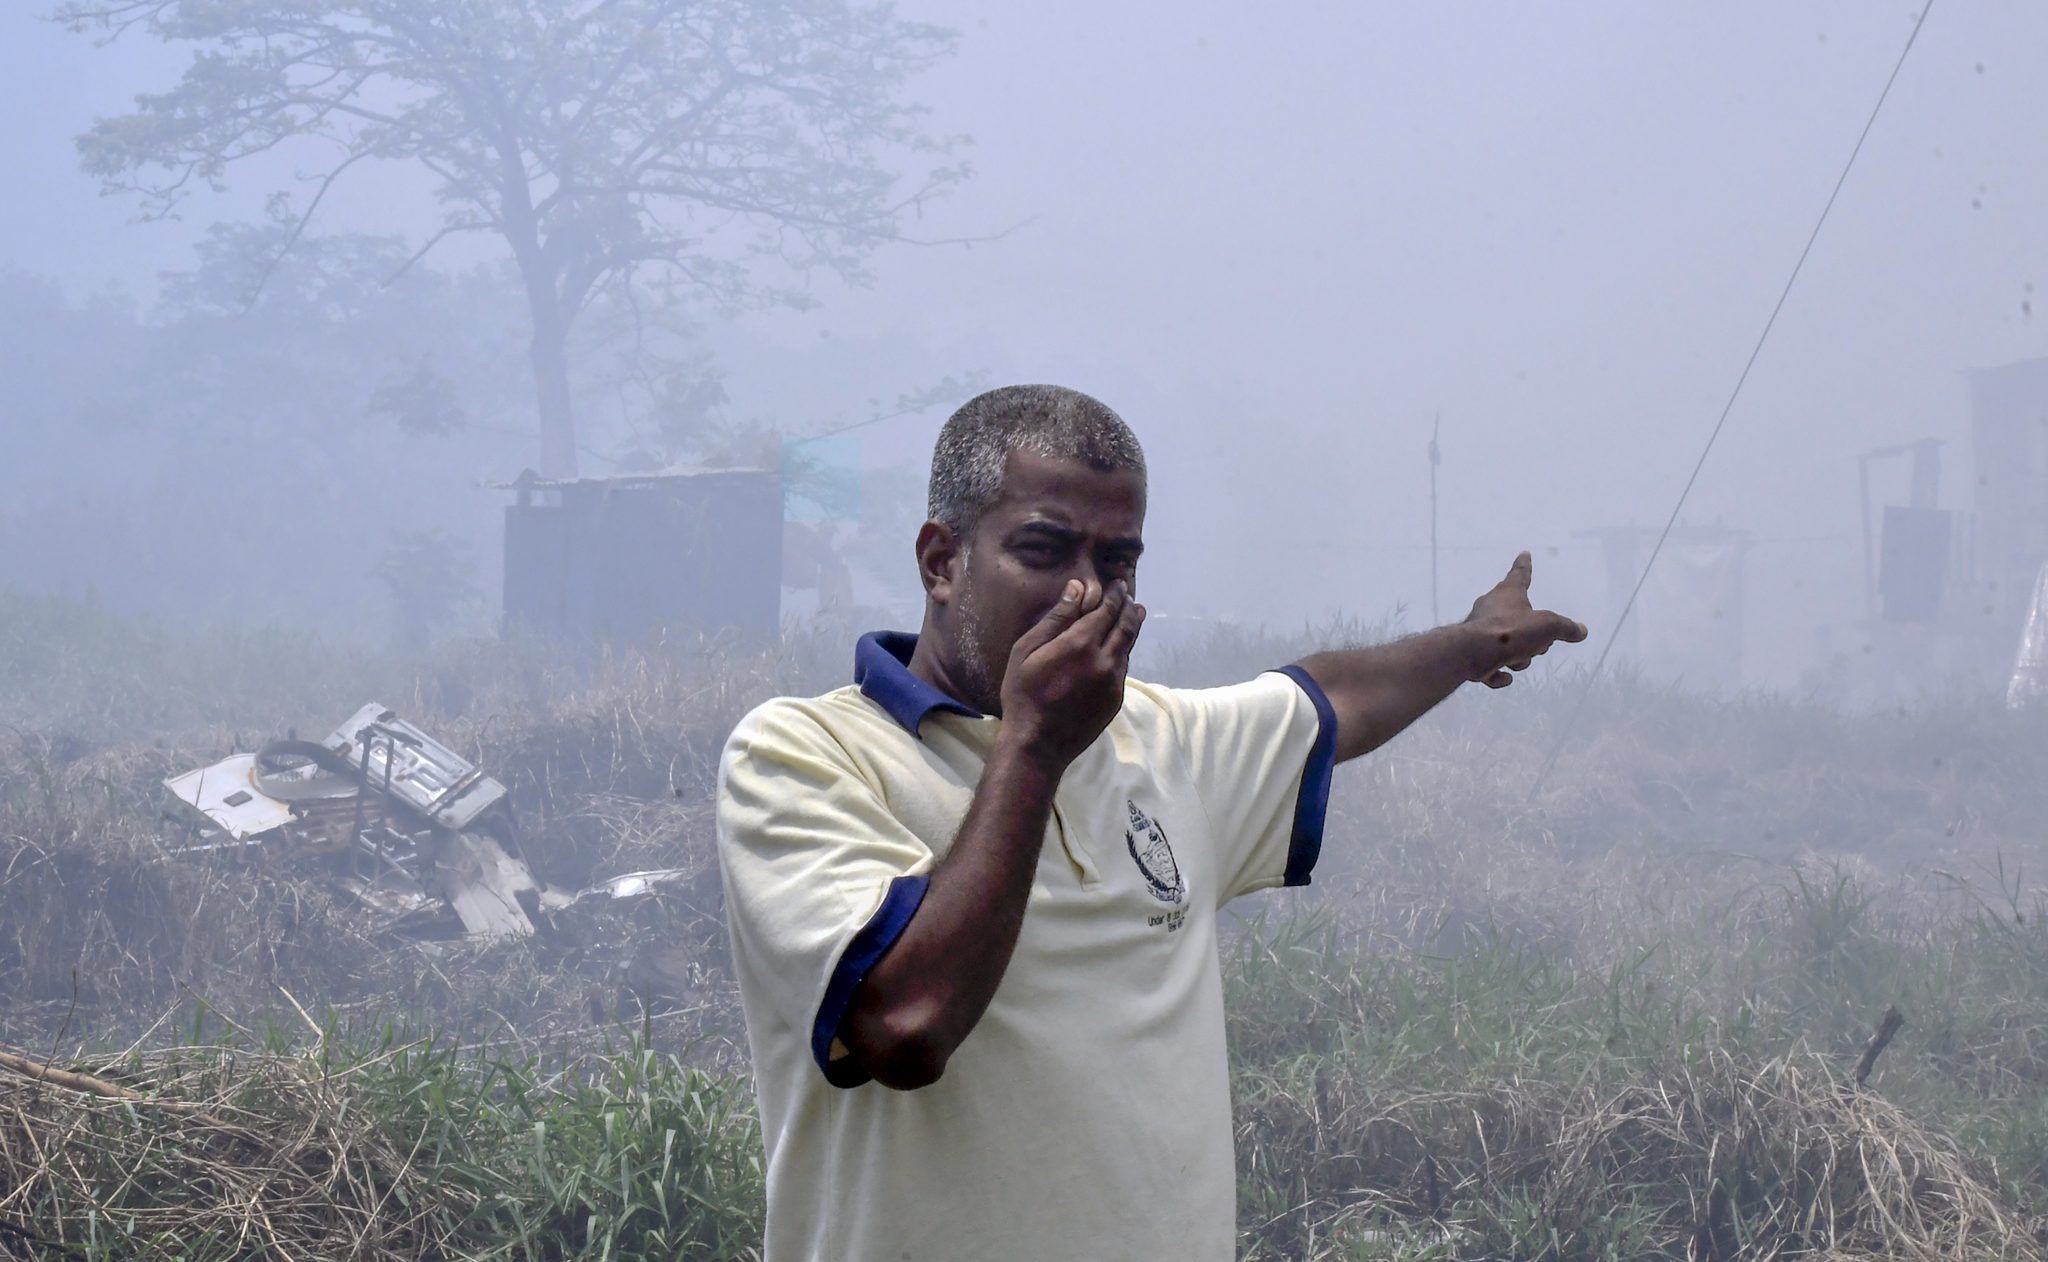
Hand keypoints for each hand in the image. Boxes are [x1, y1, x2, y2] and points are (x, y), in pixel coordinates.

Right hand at [999, 578, 1145, 767]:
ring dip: (1132, 627)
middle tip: (1129, 596)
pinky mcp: (1116, 699)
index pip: (1107, 610)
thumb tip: (1077, 589)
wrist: (1038, 744)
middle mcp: (1104, 659)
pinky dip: (1124, 652)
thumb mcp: (1027, 651)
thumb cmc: (1023, 695)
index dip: (1114, 595)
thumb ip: (1056, 618)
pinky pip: (1124, 668)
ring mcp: (1113, 681)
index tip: (1118, 584)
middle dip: (1129, 607)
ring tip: (1135, 613)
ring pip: (1129, 647)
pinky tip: (1120, 648)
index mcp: (1081, 643)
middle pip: (1126, 626)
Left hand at [1462, 552, 1586, 688]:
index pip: (1520, 575)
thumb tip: (1582, 630)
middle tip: (1535, 643)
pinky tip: (1502, 676)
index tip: (1524, 554)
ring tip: (1516, 659)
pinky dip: (1498, 674)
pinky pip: (1490, 667)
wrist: (1473, 653)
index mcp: (1507, 594)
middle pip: (1517, 618)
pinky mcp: (1470, 654)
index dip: (1525, 566)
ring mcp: (1478, 630)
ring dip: (1517, 657)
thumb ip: (1565, 628)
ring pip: (1506, 645)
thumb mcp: (1547, 626)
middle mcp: (1489, 607)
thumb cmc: (1511, 631)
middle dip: (1530, 635)